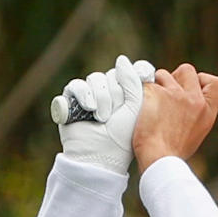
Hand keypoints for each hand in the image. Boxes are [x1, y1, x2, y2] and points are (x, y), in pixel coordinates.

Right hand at [53, 54, 154, 175]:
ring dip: (101, 97)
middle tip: (115, 115)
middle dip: (116, 94)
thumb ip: (133, 81)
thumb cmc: (122, 136)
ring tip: (102, 117)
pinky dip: (83, 94)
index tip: (145, 76)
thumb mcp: (135, 106)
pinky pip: (76, 85)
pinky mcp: (71, 102)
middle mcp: (109, 93)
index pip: (130, 71)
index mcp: (128, 94)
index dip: (135, 72)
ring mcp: (90, 97)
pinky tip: (88, 108)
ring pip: (95, 78)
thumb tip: (122, 60)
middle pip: (112, 74)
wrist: (100, 156)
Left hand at [127, 63, 217, 173]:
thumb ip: (196, 111)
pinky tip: (141, 108)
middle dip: (175, 77)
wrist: (158, 160)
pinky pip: (145, 83)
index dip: (203, 80)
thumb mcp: (197, 131)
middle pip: (187, 70)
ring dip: (156, 85)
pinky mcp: (155, 93)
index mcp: (207, 110)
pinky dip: (141, 93)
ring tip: (152, 105)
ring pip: (163, 74)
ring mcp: (174, 95)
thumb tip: (189, 96)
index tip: (193, 87)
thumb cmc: (173, 151)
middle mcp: (194, 99)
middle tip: (166, 94)